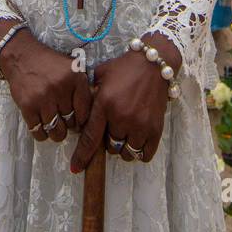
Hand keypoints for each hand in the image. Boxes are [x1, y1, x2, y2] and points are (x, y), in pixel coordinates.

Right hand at [0, 33, 90, 143]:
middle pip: (71, 122)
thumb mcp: (72, 69)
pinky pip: (39, 132)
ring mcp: (44, 98)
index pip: (85, 111)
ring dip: (56, 132)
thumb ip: (83, 89)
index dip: (82, 120)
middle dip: (68, 124)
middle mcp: (61, 88)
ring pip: (56, 130)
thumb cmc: (48, 64)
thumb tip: (90, 116)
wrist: (22, 57)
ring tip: (54, 126)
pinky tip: (42, 126)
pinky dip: (42, 134)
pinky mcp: (28, 106)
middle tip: (64, 121)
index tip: (78, 121)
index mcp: (75, 78)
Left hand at [71, 35, 179, 170]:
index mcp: (105, 104)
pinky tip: (137, 141)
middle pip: (109, 147)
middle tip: (113, 127)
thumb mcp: (100, 75)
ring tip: (126, 132)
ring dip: (124, 147)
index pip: (90, 138)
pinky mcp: (155, 128)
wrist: (154, 63)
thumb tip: (79, 112)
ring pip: (127, 152)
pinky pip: (145, 153)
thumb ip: (89, 94)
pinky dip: (139, 152)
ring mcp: (140, 124)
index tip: (75, 168)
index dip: (82, 156)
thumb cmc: (124, 67)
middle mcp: (121, 117)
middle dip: (108, 140)